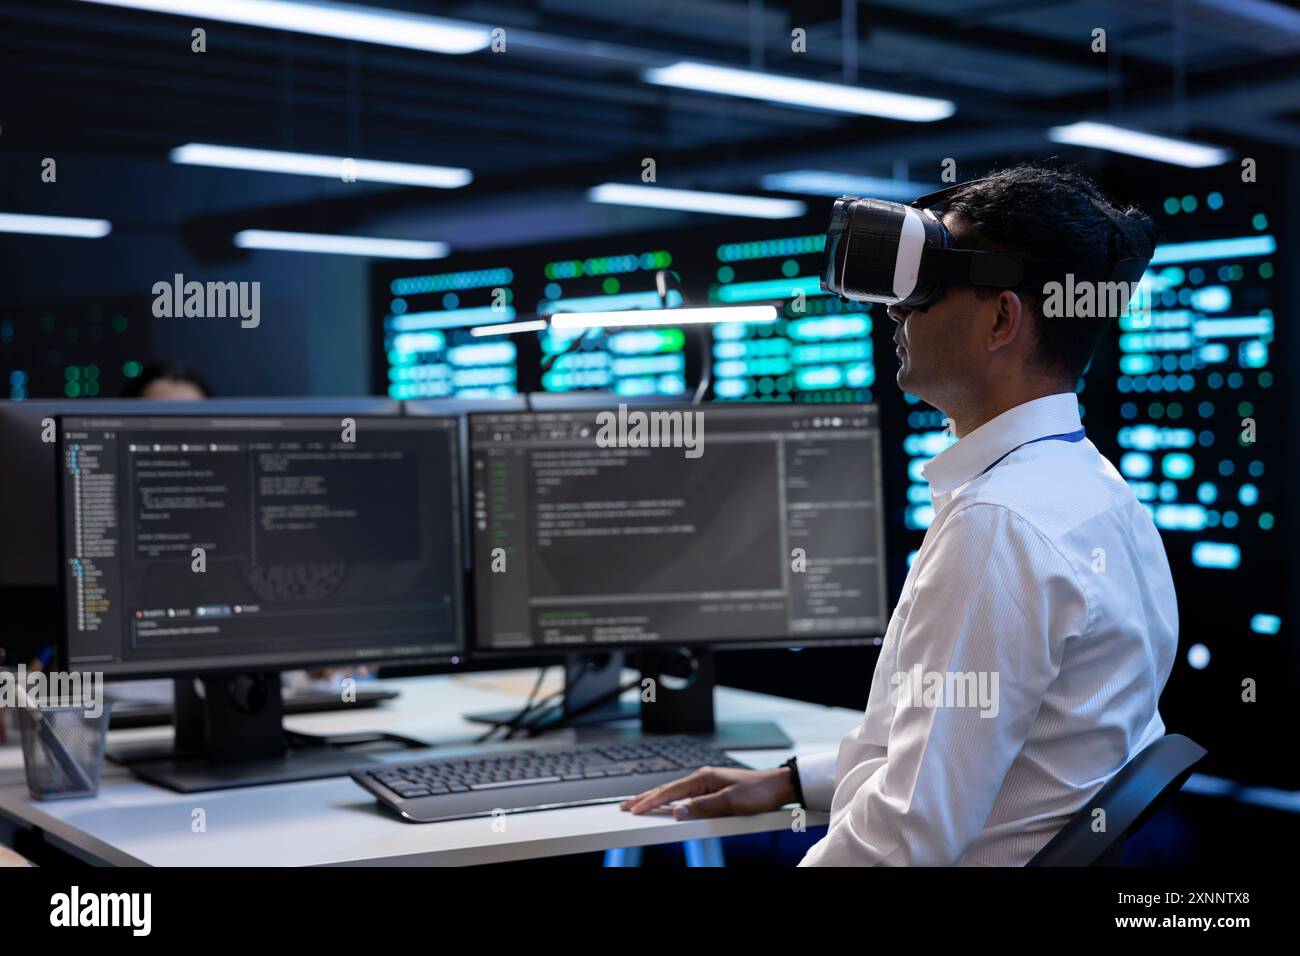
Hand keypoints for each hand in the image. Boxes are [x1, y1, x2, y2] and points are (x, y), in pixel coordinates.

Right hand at [619, 766, 796, 820]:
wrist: (777, 786)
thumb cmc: (757, 792)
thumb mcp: (730, 802)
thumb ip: (702, 807)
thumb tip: (678, 812)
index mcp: (703, 777)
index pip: (670, 791)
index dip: (650, 801)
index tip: (634, 809)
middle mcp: (702, 778)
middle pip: (667, 790)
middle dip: (645, 798)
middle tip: (625, 806)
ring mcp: (706, 783)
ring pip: (674, 793)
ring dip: (656, 799)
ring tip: (638, 805)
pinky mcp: (712, 790)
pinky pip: (685, 796)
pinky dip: (670, 800)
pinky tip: (666, 804)